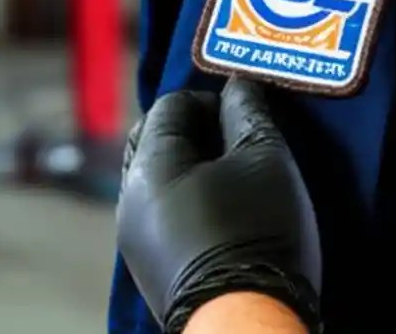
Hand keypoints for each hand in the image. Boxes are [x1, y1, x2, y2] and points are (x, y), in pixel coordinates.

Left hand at [117, 80, 321, 333]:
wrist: (243, 320)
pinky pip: (162, 213)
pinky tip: (223, 212)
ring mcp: (134, 236)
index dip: (212, 99)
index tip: (246, 115)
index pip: (172, 104)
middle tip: (238, 141)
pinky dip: (187, 199)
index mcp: (149, 162)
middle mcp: (129, 196)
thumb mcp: (266, 159)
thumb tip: (238, 84)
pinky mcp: (148, 266)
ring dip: (191, 167)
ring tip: (235, 177)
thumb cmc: (257, 232)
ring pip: (157, 179)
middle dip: (195, 131)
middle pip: (155, 139)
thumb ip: (248, 112)